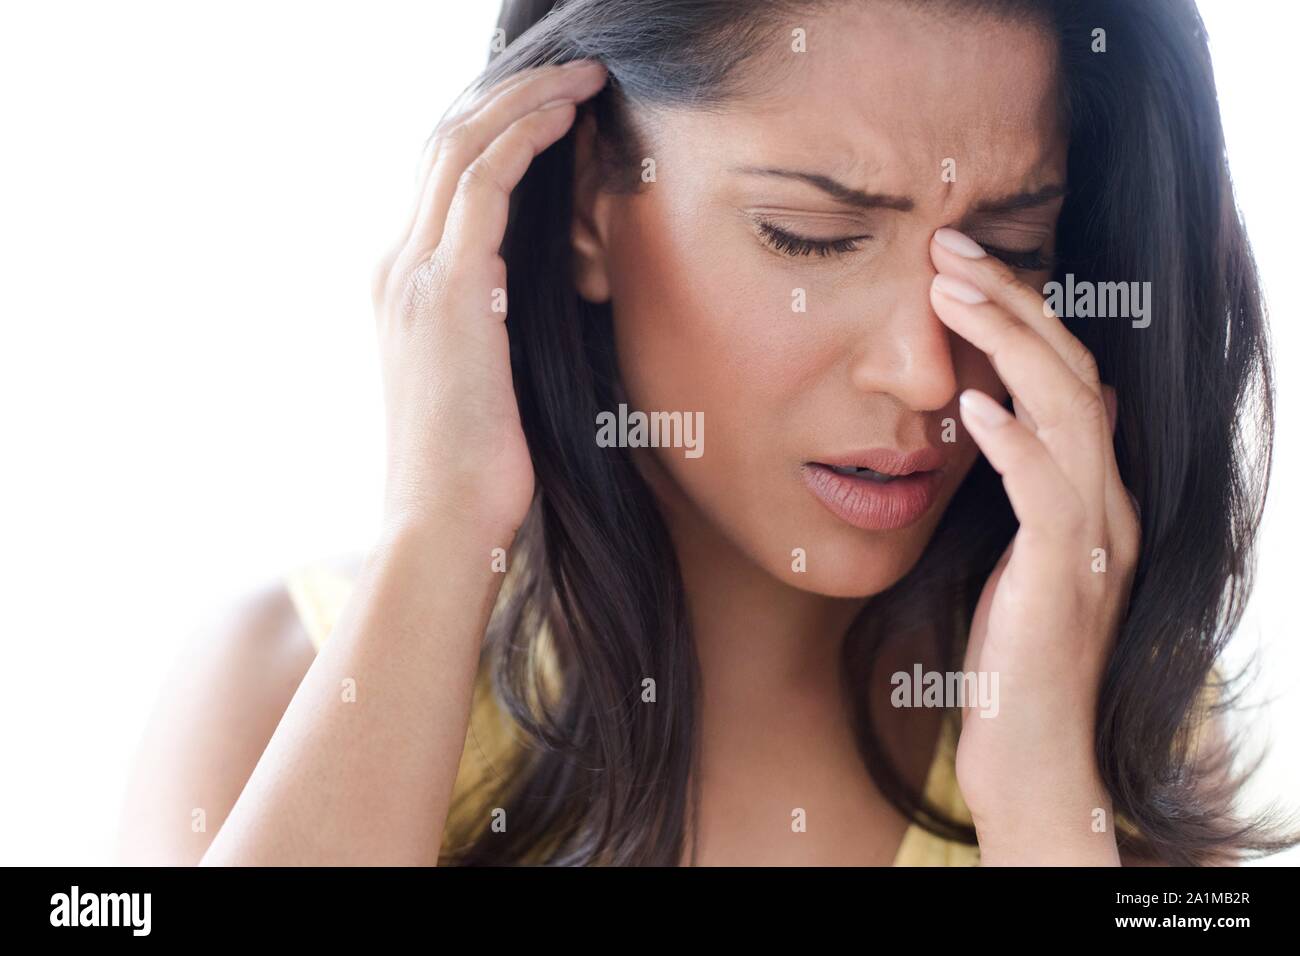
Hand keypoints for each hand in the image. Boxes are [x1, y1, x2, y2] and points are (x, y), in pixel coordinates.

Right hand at [371, 60, 607, 535]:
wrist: (442, 526)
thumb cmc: (476, 469)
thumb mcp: (484, 379)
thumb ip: (494, 321)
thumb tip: (531, 289)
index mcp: (405, 287)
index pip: (441, 177)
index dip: (494, 127)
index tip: (550, 104)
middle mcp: (398, 268)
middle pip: (445, 144)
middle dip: (510, 94)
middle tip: (572, 71)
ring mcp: (414, 277)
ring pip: (460, 148)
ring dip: (524, 100)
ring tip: (581, 78)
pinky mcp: (448, 293)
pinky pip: (482, 185)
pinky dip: (523, 138)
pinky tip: (564, 116)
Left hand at [928, 228, 1139, 863]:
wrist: (1036, 751)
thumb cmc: (1009, 653)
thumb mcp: (1007, 552)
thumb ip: (1006, 486)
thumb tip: (970, 414)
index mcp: (1092, 491)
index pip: (1067, 375)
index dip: (1019, 312)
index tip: (956, 264)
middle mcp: (1108, 502)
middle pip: (1073, 371)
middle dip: (1012, 300)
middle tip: (946, 246)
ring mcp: (1096, 539)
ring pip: (1068, 413)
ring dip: (1008, 344)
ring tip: (949, 291)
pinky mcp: (1066, 580)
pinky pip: (1048, 496)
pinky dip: (1014, 444)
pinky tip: (972, 407)